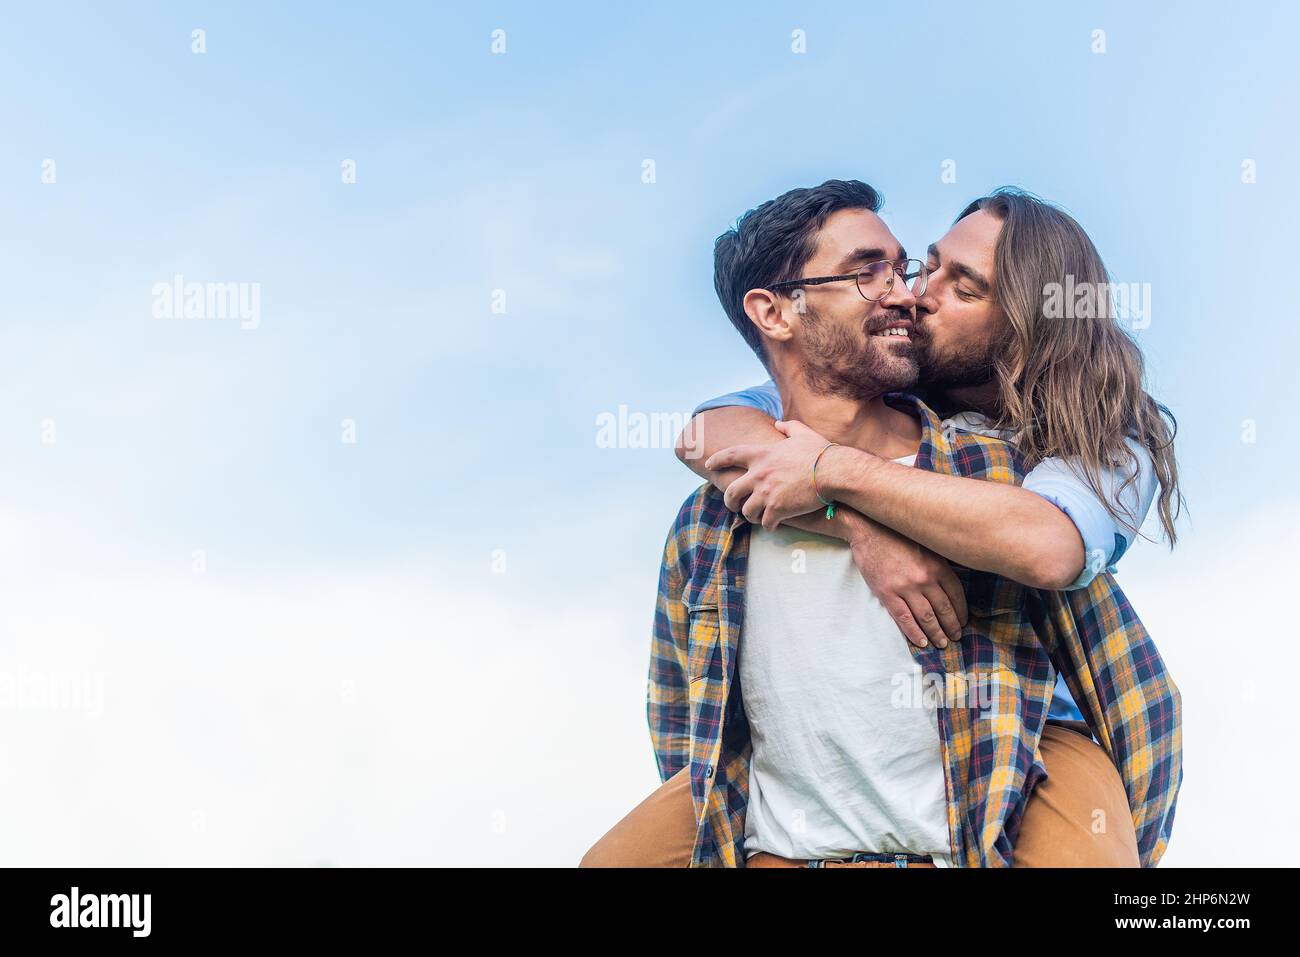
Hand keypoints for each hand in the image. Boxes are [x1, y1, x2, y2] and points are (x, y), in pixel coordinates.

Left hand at [705, 420, 839, 528]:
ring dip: (750, 515)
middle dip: (730, 501)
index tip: (709, 466)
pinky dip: (768, 525)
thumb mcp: (803, 433)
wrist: (834, 472)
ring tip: (757, 517)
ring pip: (746, 511)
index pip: (730, 455)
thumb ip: (788, 427)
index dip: (717, 460)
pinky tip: (773, 525)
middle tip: (734, 505)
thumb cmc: (821, 452)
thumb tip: (778, 423)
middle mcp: (758, 474)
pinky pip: (765, 523)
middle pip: (731, 492)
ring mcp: (766, 493)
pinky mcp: (777, 509)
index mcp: (762, 454)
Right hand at [848, 520, 967, 648]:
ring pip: (926, 617)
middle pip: (944, 609)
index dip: (961, 611)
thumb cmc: (897, 536)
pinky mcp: (887, 594)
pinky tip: (921, 642)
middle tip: (956, 637)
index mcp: (937, 565)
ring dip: (936, 633)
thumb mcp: (926, 545)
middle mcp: (924, 578)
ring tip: (942, 643)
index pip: (956, 594)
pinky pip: (904, 619)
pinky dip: (914, 633)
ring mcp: (905, 587)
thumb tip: (951, 585)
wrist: (868, 530)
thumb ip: (939, 564)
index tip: (963, 621)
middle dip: (952, 626)